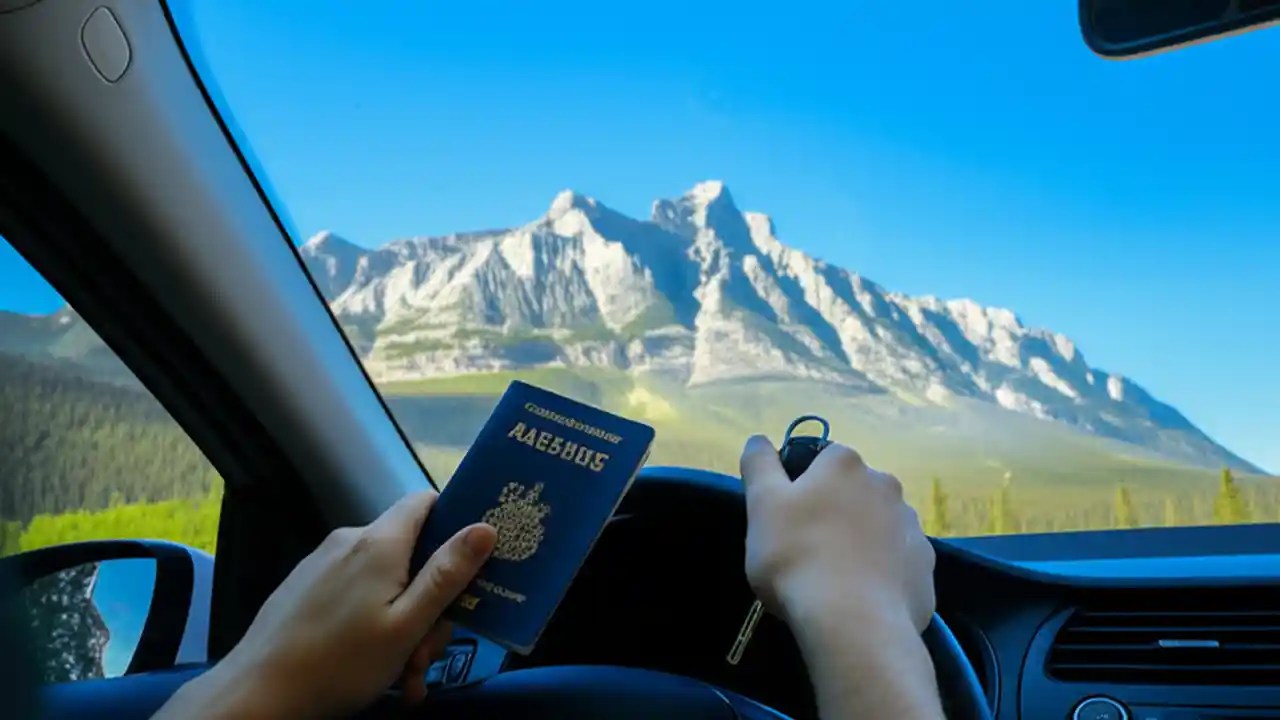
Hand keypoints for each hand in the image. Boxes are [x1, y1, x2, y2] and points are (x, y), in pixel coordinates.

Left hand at [155, 491, 496, 719]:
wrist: (256, 695)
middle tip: (426, 654)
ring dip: (402, 626)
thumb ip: (447, 575)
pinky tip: (373, 671)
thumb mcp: (408, 625)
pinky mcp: (304, 588)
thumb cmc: (341, 661)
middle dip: (428, 603)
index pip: (426, 500)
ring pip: (382, 583)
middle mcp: (350, 540)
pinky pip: (353, 596)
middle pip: (409, 554)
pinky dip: (371, 627)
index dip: (453, 523)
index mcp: (380, 541)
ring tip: (402, 678)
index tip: (469, 564)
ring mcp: (322, 564)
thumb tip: (486, 525)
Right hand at [739, 435, 934, 632]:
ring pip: (879, 528)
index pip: (822, 461)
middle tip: (808, 550)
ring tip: (835, 579)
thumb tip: (759, 439)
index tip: (788, 519)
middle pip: (854, 493)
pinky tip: (861, 598)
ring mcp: (913, 528)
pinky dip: (881, 574)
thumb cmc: (797, 555)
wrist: (853, 622)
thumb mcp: (761, 505)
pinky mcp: (925, 569)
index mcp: (845, 464)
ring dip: (861, 542)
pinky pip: (897, 564)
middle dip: (835, 513)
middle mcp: (886, 486)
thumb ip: (759, 465)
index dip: (802, 487)